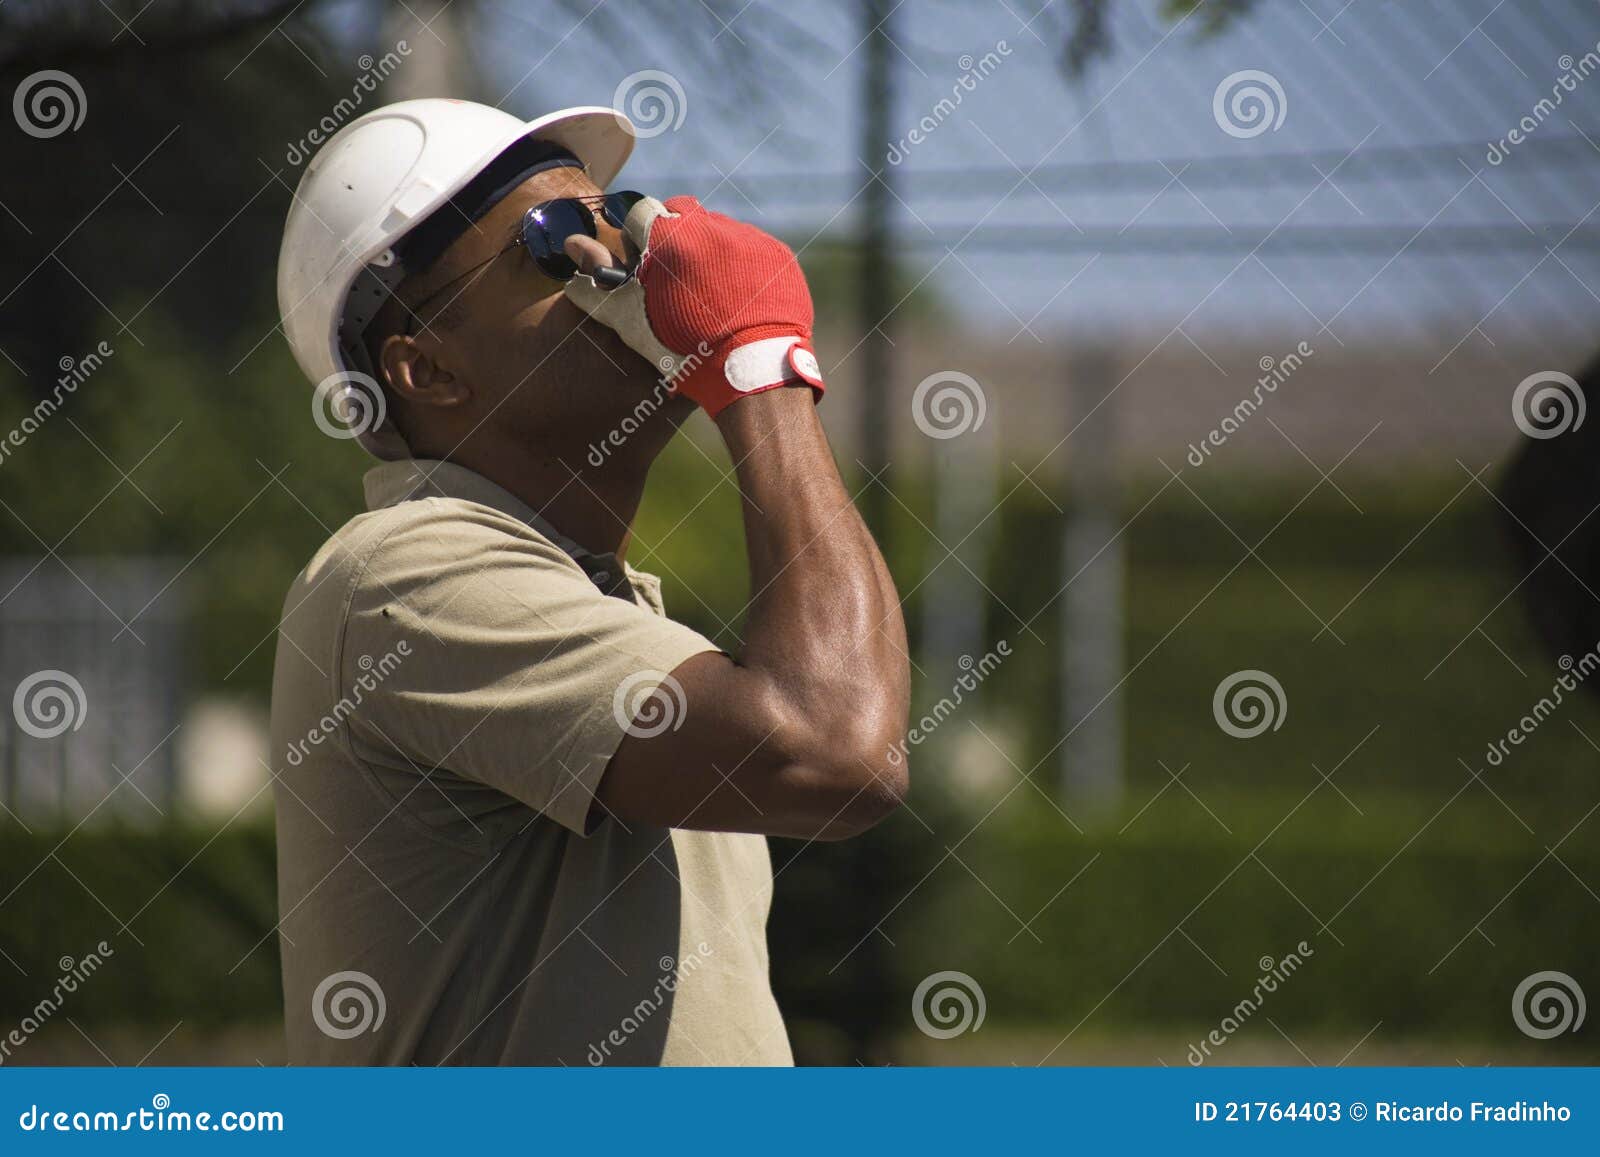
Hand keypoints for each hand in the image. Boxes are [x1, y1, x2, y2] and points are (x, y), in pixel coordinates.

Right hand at [564, 196, 823, 416]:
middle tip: (675, 270)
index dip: (637, 235)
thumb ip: (598, 291)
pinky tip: (739, 295)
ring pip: (719, 228)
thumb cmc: (684, 348)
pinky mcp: (775, 253)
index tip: (643, 257)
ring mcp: (746, 237)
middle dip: (674, 232)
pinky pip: (752, 247)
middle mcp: (708, 226)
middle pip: (682, 211)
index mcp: (667, 237)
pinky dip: (742, 263)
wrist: (751, 370)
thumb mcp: (633, 323)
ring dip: (710, 248)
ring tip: (711, 289)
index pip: (641, 212)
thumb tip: (572, 271)